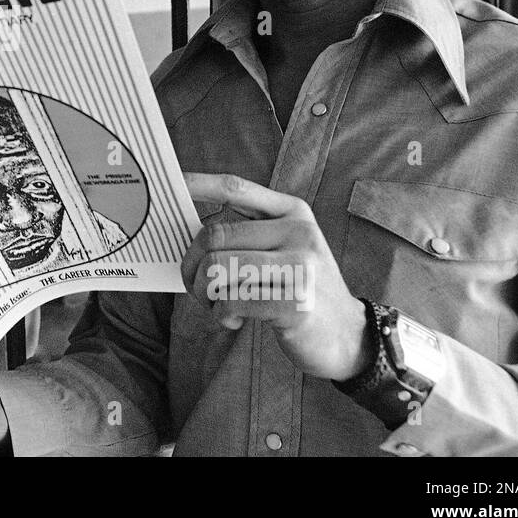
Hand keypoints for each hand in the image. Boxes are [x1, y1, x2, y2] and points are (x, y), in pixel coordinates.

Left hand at [179, 173, 369, 381]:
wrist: (348, 335)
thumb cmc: (300, 289)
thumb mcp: (286, 249)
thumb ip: (247, 233)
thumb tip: (189, 229)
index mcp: (292, 212)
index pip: (235, 187)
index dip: (198, 184)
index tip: (170, 182)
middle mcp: (299, 232)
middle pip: (215, 235)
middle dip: (192, 265)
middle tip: (196, 286)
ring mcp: (301, 266)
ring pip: (219, 268)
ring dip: (205, 293)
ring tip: (217, 305)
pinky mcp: (297, 302)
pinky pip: (233, 301)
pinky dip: (221, 314)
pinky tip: (233, 319)